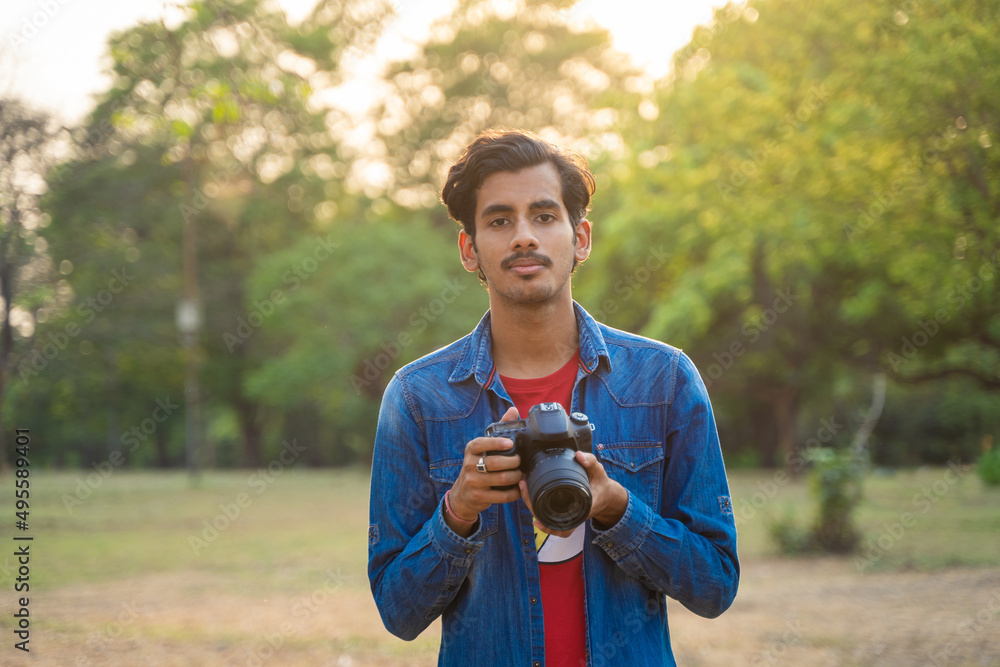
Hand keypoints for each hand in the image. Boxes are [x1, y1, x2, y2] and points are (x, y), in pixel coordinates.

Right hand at [445, 407, 523, 535]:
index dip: (496, 443)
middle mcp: (469, 465)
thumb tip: (513, 410)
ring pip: (500, 479)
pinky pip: (501, 495)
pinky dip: (513, 493)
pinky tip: (517, 489)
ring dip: (516, 477)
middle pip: (495, 463)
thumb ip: (498, 429)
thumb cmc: (478, 466)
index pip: (481, 443)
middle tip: (520, 462)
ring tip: (520, 475)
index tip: (510, 443)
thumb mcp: (483, 448)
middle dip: (513, 462)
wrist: (463, 494)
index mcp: (471, 449)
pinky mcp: (479, 497)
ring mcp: (473, 482)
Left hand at [520, 451, 628, 536]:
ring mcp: (568, 518)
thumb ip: (590, 461)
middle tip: (522, 486)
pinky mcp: (566, 516)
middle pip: (546, 520)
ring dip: (533, 507)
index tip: (529, 494)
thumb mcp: (599, 471)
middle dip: (531, 504)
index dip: (538, 508)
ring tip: (524, 489)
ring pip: (546, 521)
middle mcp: (573, 518)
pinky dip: (539, 513)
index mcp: (580, 510)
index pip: (555, 517)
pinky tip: (530, 502)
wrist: (608, 497)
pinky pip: (550, 520)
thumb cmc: (601, 485)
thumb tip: (579, 455)